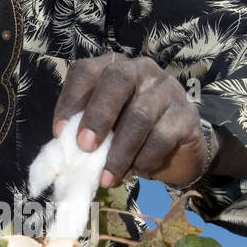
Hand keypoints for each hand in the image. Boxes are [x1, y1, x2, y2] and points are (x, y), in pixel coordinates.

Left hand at [51, 52, 208, 186]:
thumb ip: (85, 132)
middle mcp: (141, 70)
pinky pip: (162, 137)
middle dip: (98, 115)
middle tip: (85, 147)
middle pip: (118, 80)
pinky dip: (145, 158)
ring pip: (140, 115)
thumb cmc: (130, 136)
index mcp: (113, 69)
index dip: (71, 99)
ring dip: (120, 151)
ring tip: (107, 177)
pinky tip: (138, 170)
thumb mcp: (105, 130)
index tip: (59, 132)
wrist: (177, 151)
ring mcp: (167, 89)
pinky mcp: (186, 114)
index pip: (86, 71)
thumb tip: (64, 150)